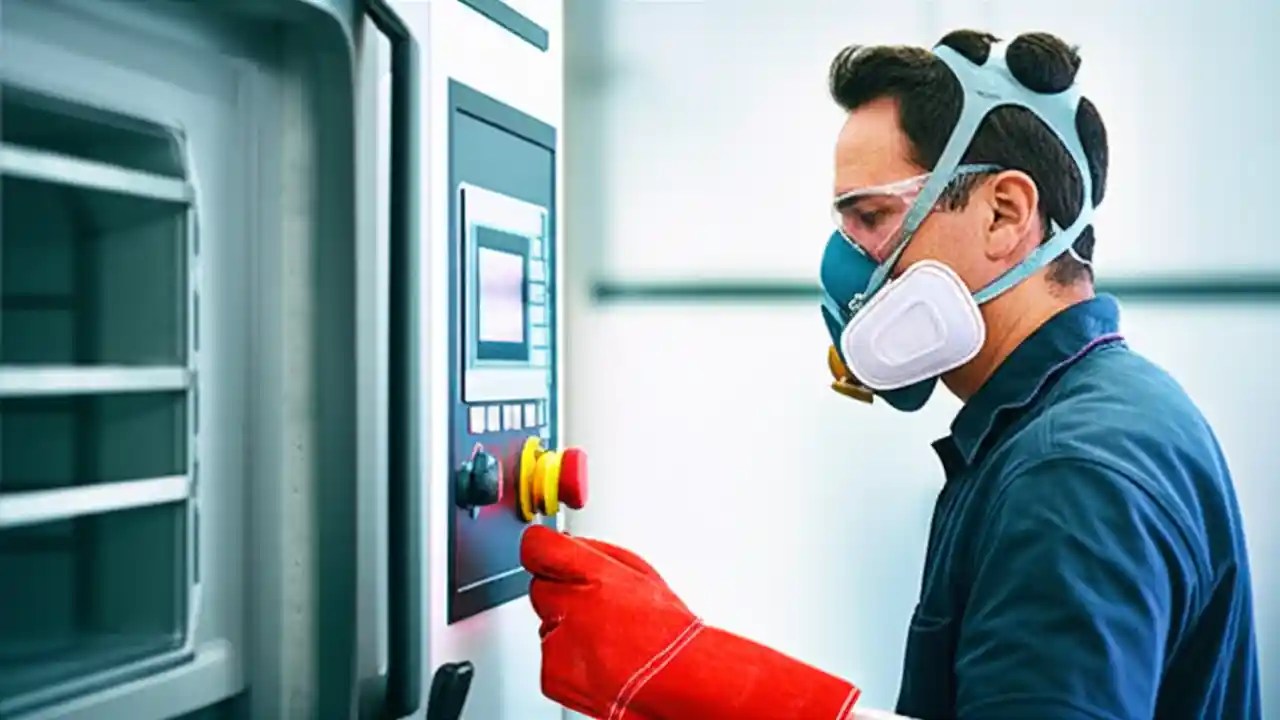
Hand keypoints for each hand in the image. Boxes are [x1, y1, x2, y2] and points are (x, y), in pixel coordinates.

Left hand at [521, 525, 862, 719]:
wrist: (695, 688)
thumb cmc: (687, 634)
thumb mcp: (651, 578)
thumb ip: (609, 561)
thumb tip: (573, 544)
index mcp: (600, 577)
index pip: (543, 546)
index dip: (541, 544)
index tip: (541, 541)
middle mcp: (576, 609)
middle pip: (541, 583)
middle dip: (563, 588)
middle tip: (596, 600)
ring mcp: (566, 645)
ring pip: (547, 621)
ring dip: (569, 624)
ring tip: (610, 635)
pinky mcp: (559, 678)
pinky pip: (553, 658)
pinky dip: (571, 657)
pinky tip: (604, 660)